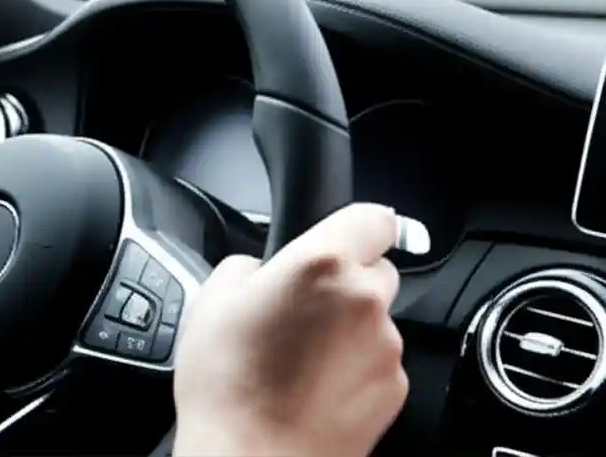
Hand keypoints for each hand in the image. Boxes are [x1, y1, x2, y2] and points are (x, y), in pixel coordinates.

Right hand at [172, 203, 407, 456]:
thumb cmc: (228, 386)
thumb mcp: (211, 300)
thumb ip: (248, 266)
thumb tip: (261, 269)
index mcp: (321, 264)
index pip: (373, 217)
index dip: (355, 225)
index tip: (341, 236)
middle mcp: (364, 300)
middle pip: (375, 270)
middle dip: (344, 281)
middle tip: (300, 307)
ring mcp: (385, 347)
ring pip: (375, 318)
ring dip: (346, 327)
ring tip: (297, 356)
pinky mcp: (394, 388)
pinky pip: (377, 360)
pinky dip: (352, 366)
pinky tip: (311, 383)